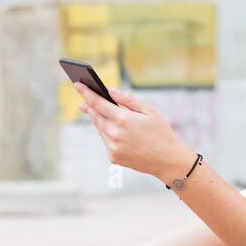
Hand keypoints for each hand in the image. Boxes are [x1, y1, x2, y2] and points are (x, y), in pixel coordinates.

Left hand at [74, 81, 193, 180]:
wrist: (168, 161)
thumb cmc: (161, 133)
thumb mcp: (148, 110)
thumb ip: (127, 99)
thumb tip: (109, 90)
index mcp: (123, 120)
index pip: (97, 102)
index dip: (86, 92)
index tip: (77, 84)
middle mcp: (114, 134)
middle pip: (96, 116)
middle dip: (90, 106)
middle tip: (85, 99)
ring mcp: (112, 147)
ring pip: (100, 129)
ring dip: (99, 119)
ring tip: (97, 112)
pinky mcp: (113, 157)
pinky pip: (106, 141)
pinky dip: (108, 134)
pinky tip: (113, 130)